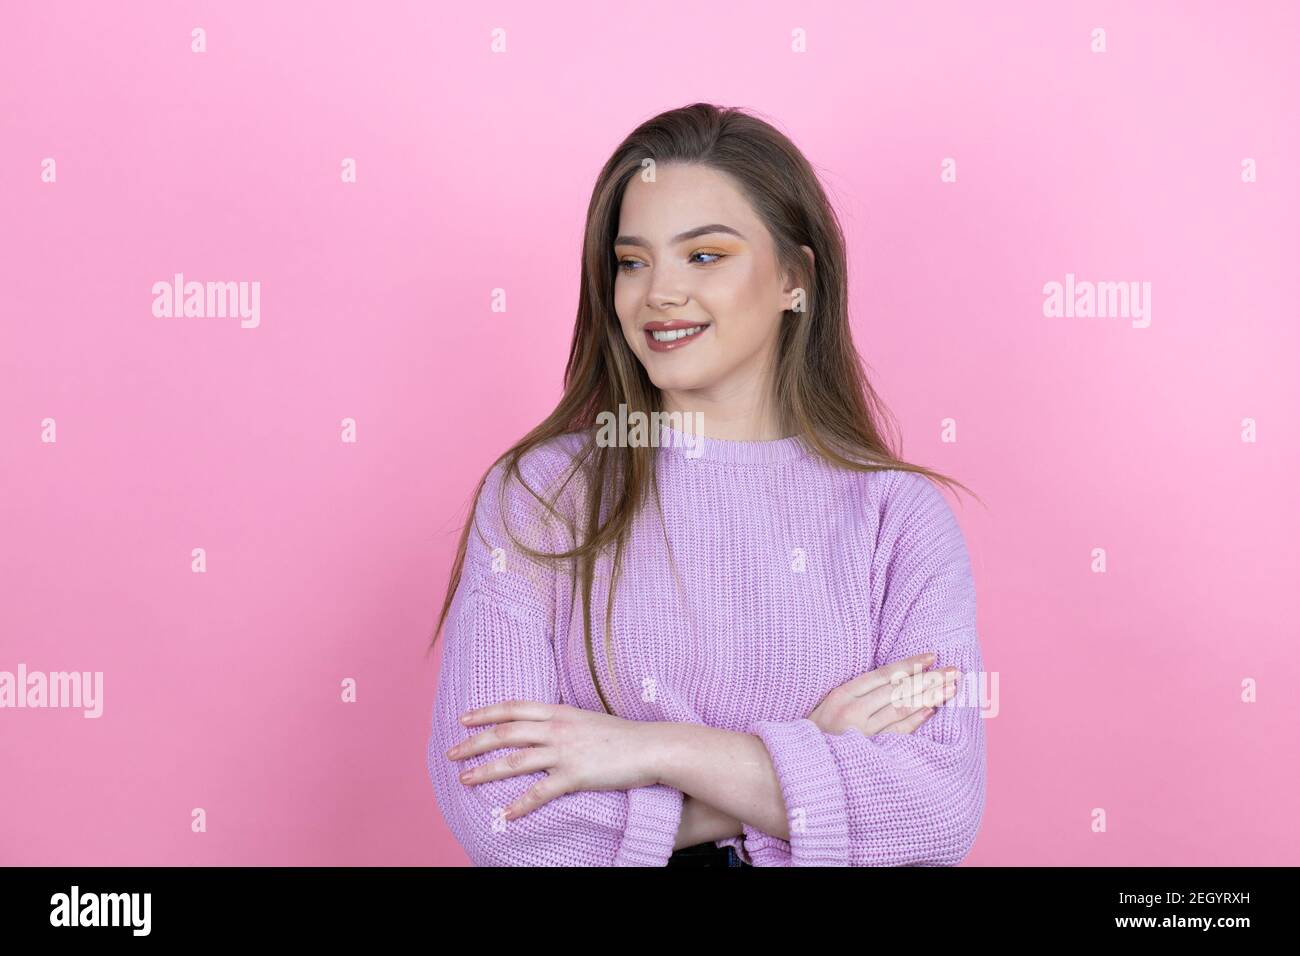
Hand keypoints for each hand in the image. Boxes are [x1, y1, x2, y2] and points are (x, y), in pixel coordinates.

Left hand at [444, 700, 663, 821]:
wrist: (651, 746)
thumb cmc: (621, 736)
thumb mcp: (586, 719)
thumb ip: (562, 721)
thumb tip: (543, 726)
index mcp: (559, 711)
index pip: (513, 708)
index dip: (485, 712)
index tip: (463, 718)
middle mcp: (557, 728)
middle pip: (505, 732)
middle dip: (473, 742)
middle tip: (450, 752)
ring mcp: (565, 752)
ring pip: (514, 760)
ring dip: (485, 771)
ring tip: (463, 779)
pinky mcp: (575, 775)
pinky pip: (540, 792)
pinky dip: (520, 804)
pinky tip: (504, 814)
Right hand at [809, 651, 958, 736]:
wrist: (800, 764)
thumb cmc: (817, 733)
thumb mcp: (828, 705)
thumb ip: (856, 694)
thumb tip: (893, 680)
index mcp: (842, 695)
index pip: (883, 675)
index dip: (909, 664)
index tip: (932, 656)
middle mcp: (852, 711)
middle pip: (897, 690)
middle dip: (928, 678)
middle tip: (954, 670)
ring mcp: (861, 732)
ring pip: (901, 708)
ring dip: (929, 696)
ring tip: (950, 687)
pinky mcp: (868, 751)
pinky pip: (897, 733)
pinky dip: (914, 721)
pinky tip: (932, 710)